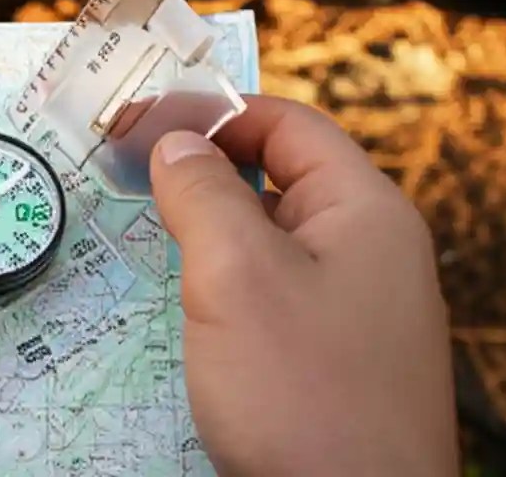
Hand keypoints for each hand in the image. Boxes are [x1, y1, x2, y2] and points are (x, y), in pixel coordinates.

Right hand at [150, 96, 457, 476]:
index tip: (137, 124)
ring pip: (276, 239)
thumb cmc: (302, 393)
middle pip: (282, 177)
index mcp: (366, 210)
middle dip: (205, 166)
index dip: (211, 112)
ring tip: (152, 227)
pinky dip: (230, 277)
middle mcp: (374, 251)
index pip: (287, 124)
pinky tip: (192, 298)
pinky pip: (280, 292)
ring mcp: (362, 309)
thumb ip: (203, 194)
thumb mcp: (236, 276)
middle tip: (131, 172)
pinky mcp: (342, 359)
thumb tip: (177, 144)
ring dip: (214, 224)